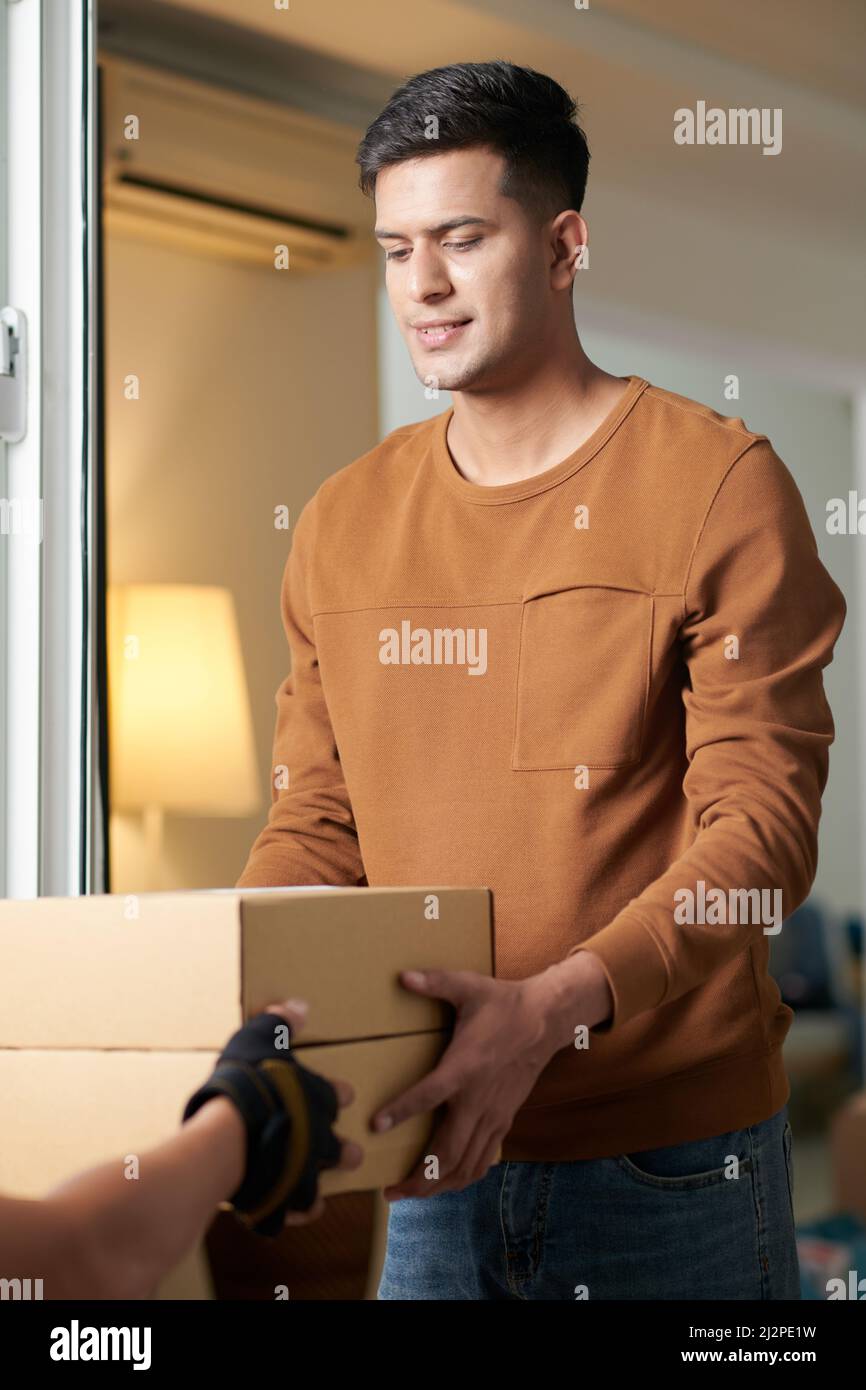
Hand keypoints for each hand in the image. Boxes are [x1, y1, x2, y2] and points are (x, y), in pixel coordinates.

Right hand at [263, 1000, 362, 1224]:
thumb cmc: (248, 1081)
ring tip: (313, 1193)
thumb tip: (298, 1007)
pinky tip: (279, 1213)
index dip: (336, 1095)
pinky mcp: (278, 1205)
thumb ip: (280, 1023)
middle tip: (348, 1153)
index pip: (337, 1096)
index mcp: (318, 1099)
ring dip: (315, 1190)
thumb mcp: (262, 1036)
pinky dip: (282, 1216)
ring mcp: (300, 1176)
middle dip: (344, 1153)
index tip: (341, 1096)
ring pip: (317, 1191)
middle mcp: (318, 1140)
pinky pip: (285, 1217)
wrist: (231, 1136)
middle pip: (341, 1151)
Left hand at [370, 968, 565, 1201]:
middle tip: (390, 1192)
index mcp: (465, 1066)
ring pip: (466, 1164)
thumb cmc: (503, 1003)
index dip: (402, 1110)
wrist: (547, 1019)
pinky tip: (445, 1181)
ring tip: (411, 1194)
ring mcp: (493, 1114)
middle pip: (448, 1152)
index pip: (429, 1094)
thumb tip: (402, 976)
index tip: (376, 1126)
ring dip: (438, 1185)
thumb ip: (435, 982)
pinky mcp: (504, 1119)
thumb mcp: (468, 987)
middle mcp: (479, 1098)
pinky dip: (463, 1175)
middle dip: (419, 1178)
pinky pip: (483, 1158)